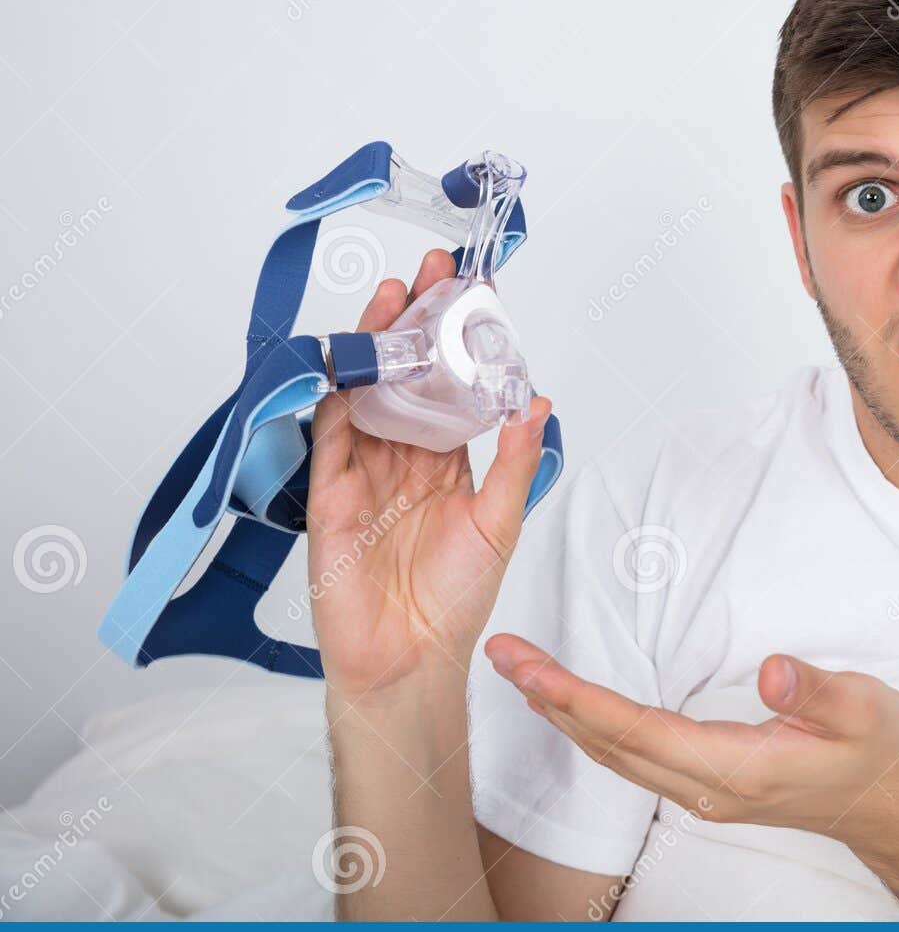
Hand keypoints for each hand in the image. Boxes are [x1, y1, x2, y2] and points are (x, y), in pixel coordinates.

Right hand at [306, 250, 552, 700]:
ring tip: (393, 293)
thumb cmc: (455, 601)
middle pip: (407, 377)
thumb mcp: (499, 523)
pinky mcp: (329, 492)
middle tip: (432, 271)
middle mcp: (404, 459)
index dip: (461, 343)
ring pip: (368, 392)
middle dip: (418, 322)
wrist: (407, 660)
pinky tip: (350, 354)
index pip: (453, 388)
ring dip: (379, 342)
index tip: (476, 294)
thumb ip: (515, 462)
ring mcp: (364, 471)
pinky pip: (329, 431)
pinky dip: (338, 391)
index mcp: (447, 464)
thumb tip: (537, 403)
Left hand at [482, 635, 898, 846]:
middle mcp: (707, 789)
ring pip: (614, 756)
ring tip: (521, 673)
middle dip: (551, 700)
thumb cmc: (876, 751)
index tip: (534, 670)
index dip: (582, 700)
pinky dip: (592, 728)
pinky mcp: (703, 786)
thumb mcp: (864, 709)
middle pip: (610, 745)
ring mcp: (701, 793)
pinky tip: (573, 706)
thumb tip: (775, 670)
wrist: (890, 804)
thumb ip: (815, 690)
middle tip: (504, 655)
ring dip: (563, 715)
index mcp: (737, 769)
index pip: (640, 731)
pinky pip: (630, 758)